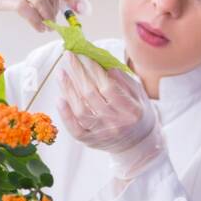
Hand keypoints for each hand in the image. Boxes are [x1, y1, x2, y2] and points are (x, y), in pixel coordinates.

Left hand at [56, 53, 163, 176]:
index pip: (108, 87)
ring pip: (80, 110)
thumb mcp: (140, 95)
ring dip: (68, 89)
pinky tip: (59, 98)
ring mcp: (101, 134)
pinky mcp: (90, 142)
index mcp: (131, 111)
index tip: (85, 56)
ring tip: (61, 73)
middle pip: (91, 96)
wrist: (138, 144)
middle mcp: (116, 124)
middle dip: (78, 73)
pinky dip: (65, 114)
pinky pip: (74, 129)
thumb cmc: (137, 114)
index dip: (95, 71)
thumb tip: (105, 66)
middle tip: (69, 56)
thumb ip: (125, 81)